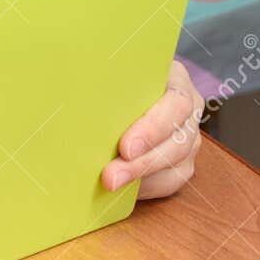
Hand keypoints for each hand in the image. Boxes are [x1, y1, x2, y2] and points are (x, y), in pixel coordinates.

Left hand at [105, 60, 203, 199]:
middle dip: (142, 163)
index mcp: (175, 81)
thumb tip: (70, 99)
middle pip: (179, 141)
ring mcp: (188, 136)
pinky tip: (121, 189)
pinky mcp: (182, 160)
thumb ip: (103, 83)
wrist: (120, 86)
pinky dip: (146, 187)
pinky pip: (170, 180)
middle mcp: (188, 109)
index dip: (153, 129)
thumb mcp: (112, 70)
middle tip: (111, 176)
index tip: (125, 148)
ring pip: (178, 164)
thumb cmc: (112, 76)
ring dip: (142, 178)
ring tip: (111, 185)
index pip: (176, 105)